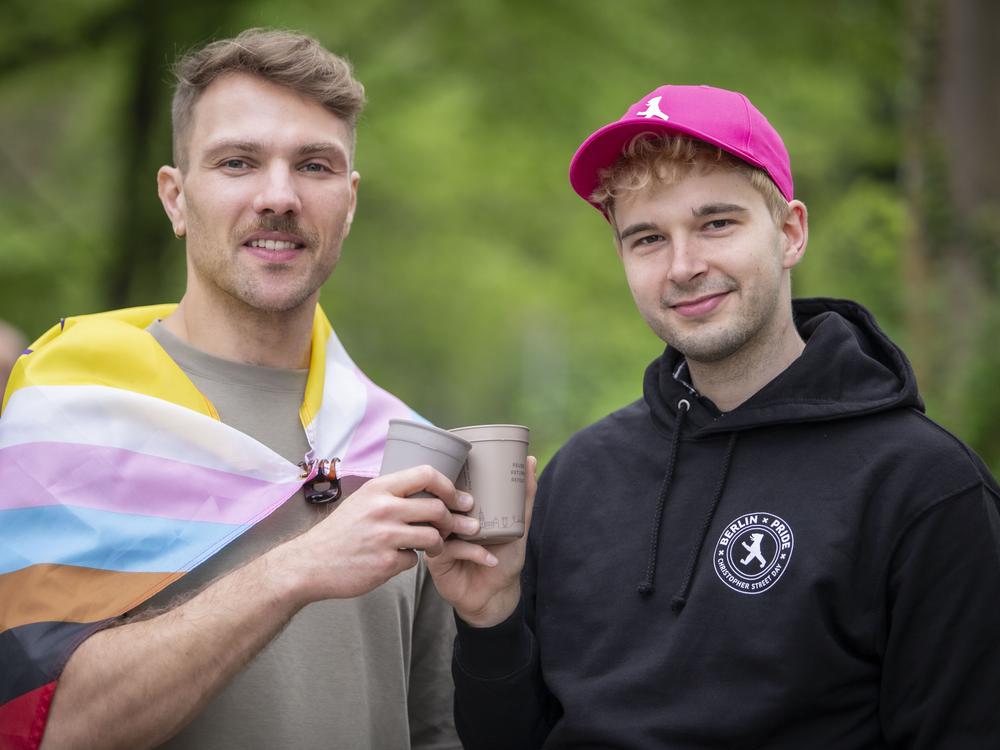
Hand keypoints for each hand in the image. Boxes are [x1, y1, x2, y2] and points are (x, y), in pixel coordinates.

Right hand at [271, 465, 480, 602]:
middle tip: (464, 526)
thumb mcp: (361, 500)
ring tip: (438, 547)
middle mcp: (383, 508)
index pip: (427, 474)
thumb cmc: (339, 533)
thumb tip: (424, 490)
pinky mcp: (385, 562)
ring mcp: (385, 536)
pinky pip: (414, 560)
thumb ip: (390, 494)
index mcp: (379, 488)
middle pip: (437, 509)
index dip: (450, 487)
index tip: (460, 498)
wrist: (309, 564)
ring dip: (440, 544)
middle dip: (456, 520)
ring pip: (432, 537)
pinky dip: (411, 560)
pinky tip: (399, 560)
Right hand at [425, 456, 536, 627]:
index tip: (469, 470)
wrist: (496, 595)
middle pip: (441, 501)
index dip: (454, 476)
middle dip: (456, 500)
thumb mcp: (518, 526)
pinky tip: (490, 559)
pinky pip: (450, 548)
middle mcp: (447, 522)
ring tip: (480, 531)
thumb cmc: (503, 558)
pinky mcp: (438, 560)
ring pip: (442, 523)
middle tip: (473, 503)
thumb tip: (530, 460)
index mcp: (460, 509)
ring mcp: (440, 540)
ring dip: (463, 526)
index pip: (450, 486)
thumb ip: (524, 497)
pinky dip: (472, 552)